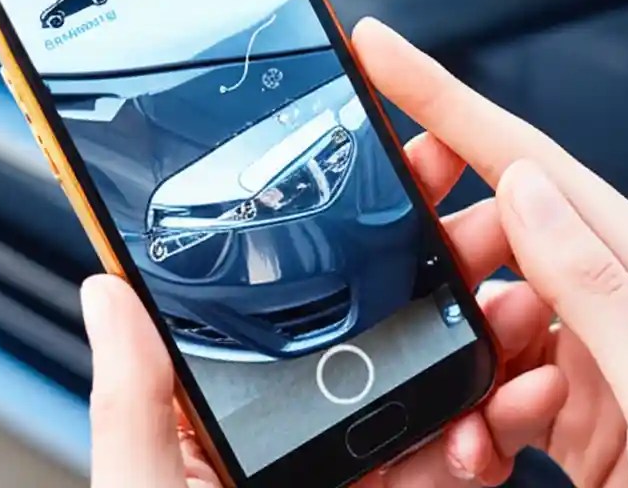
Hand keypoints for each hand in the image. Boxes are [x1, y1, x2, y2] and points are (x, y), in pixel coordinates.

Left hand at [81, 109, 568, 487]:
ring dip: (481, 339)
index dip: (338, 230)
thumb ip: (132, 399)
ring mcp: (345, 468)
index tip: (387, 170)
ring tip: (520, 302)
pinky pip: (445, 461)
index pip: (282, 299)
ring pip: (423, 386)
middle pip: (368, 328)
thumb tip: (106, 292)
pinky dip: (489, 429)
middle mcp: (288, 429)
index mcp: (221, 410)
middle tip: (482, 219)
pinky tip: (515, 397)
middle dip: (435, 268)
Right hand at [352, 17, 627, 486]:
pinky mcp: (573, 405)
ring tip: (474, 416)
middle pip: (494, 232)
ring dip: (458, 359)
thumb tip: (527, 190)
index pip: (533, 163)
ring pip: (482, 315)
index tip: (383, 53)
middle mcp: (621, 300)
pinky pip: (492, 382)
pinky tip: (483, 448)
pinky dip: (471, 412)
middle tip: (401, 283)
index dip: (448, 103)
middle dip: (439, 258)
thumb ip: (595, 288)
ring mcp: (594, 353)